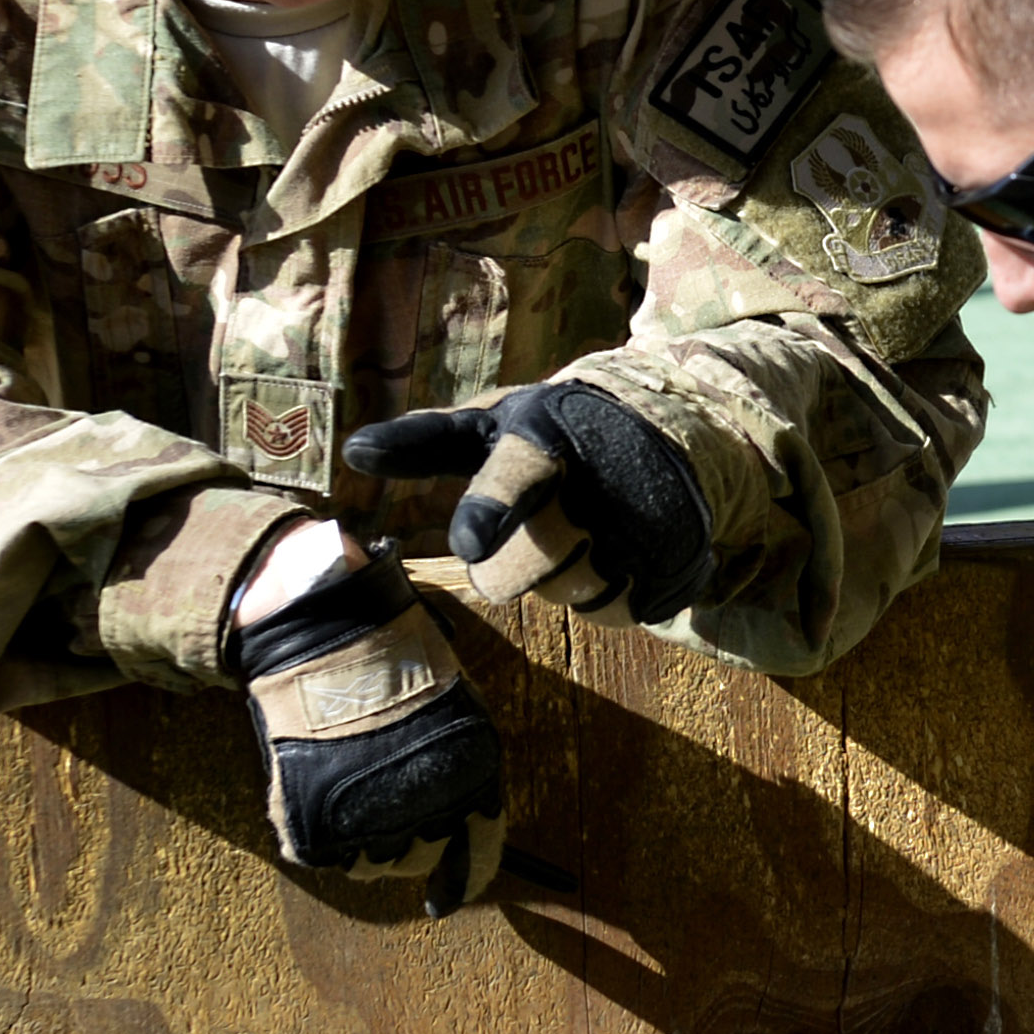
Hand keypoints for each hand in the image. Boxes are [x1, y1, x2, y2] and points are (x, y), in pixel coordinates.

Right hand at [225, 547, 505, 911]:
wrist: (331, 635)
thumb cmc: (399, 659)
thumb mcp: (461, 710)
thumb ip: (465, 769)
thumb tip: (467, 820)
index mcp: (473, 787)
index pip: (480, 855)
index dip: (464, 876)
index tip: (447, 897)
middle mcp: (428, 817)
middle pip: (418, 860)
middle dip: (406, 840)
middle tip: (382, 804)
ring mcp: (369, 829)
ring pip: (370, 864)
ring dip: (362, 839)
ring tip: (349, 793)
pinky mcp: (317, 832)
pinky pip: (324, 853)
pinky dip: (321, 831)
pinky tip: (320, 793)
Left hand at [342, 379, 716, 623]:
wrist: (673, 427)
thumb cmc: (556, 432)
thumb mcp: (494, 424)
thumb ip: (426, 444)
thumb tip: (354, 452)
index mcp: (541, 437)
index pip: (513, 478)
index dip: (491, 511)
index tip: (470, 542)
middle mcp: (596, 479)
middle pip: (522, 571)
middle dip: (517, 562)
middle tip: (541, 523)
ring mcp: (644, 522)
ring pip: (570, 595)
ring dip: (565, 577)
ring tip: (584, 528)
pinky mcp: (679, 556)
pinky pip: (619, 609)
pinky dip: (610, 591)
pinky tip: (618, 549)